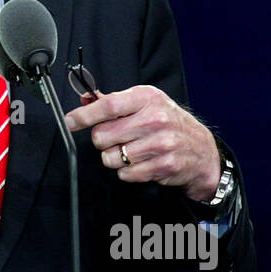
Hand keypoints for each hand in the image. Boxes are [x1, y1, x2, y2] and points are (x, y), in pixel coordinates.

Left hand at [65, 85, 219, 200]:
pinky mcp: (162, 166)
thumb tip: (86, 101)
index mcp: (147, 98)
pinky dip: (128, 171)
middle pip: (102, 136)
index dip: (84, 115)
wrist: (200, 149)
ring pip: (111, 158)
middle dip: (102, 140)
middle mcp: (154, 119)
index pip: (108, 106)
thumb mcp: (146, 103)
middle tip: (116, 138)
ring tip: (132, 151)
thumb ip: (115, 103)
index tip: (70, 121)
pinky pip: (125, 174)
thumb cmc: (169, 123)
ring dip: (115, 158)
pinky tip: (142, 161)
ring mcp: (160, 143)